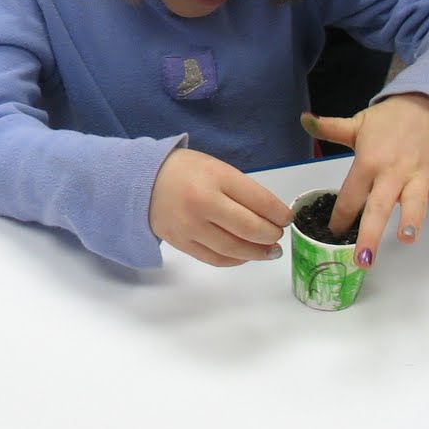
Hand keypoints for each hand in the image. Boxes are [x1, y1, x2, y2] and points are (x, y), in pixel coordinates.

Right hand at [148, 147, 291, 266]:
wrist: (141, 181)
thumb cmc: (185, 171)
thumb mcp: (216, 168)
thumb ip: (242, 190)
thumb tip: (272, 216)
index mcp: (215, 177)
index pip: (259, 200)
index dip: (279, 213)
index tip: (286, 218)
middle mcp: (203, 203)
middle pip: (250, 228)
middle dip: (271, 234)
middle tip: (277, 234)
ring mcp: (190, 226)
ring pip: (235, 249)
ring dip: (258, 252)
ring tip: (269, 250)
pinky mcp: (182, 243)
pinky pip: (216, 259)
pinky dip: (236, 260)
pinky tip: (245, 255)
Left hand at [303, 94, 428, 268]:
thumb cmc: (390, 120)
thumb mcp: (357, 123)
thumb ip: (329, 128)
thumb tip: (304, 119)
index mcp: (368, 162)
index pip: (351, 195)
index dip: (340, 217)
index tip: (333, 235)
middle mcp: (392, 173)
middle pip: (378, 206)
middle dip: (370, 234)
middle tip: (362, 260)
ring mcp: (418, 176)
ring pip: (414, 202)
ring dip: (412, 220)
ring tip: (407, 239)